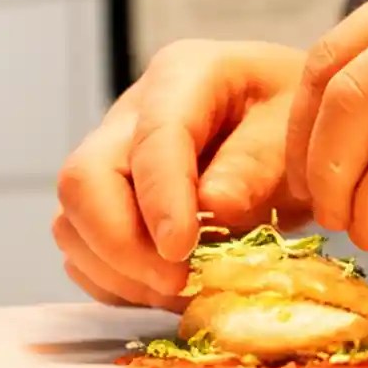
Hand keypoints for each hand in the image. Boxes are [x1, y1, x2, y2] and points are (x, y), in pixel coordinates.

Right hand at [54, 40, 311, 309]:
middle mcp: (129, 116)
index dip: (159, 200)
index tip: (180, 252)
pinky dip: (117, 282)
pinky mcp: (104, 203)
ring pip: (71, 222)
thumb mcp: (295, 134)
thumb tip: (214, 206)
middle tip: (178, 281)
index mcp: (182, 77)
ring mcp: (109, 161)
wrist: (288, 134)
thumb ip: (256, 165)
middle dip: (120, 243)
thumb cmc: (296, 126)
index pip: (150, 141)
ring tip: (182, 289)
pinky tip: (165, 288)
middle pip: (83, 180)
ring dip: (119, 271)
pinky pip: (82, 251)